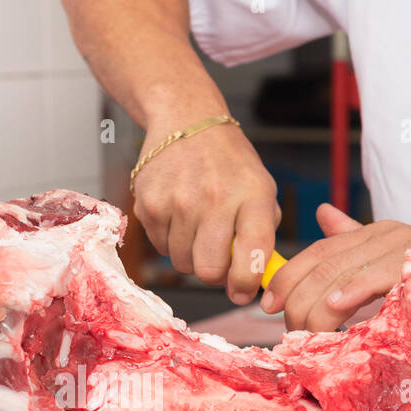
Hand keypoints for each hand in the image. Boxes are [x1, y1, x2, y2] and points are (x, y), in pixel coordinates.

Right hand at [133, 120, 280, 304]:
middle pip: (210, 270)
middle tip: (217, 259)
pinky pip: (161, 248)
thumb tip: (250, 284)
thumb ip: (261, 235)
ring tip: (197, 227)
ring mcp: (178, 201)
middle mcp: (215, 198)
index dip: (247, 284)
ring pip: (182, 264)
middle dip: (215, 274)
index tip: (242, 291)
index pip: (253, 256)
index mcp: (253, 196)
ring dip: (191, 256)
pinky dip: (170, 240)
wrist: (186, 119)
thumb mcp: (260, 189)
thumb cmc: (228, 163)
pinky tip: (178, 215)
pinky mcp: (149, 204)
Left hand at [261, 204, 410, 331]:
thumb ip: (360, 245)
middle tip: (286, 330)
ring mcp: (408, 245)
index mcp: (378, 235)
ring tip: (303, 330)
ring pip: (342, 269)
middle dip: (295, 297)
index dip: (289, 277)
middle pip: (323, 261)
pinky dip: (352, 290)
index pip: (320, 251)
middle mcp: (389, 234)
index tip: (267, 306)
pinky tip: (332, 308)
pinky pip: (380, 274)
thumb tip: (323, 217)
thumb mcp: (401, 263)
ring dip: (316, 304)